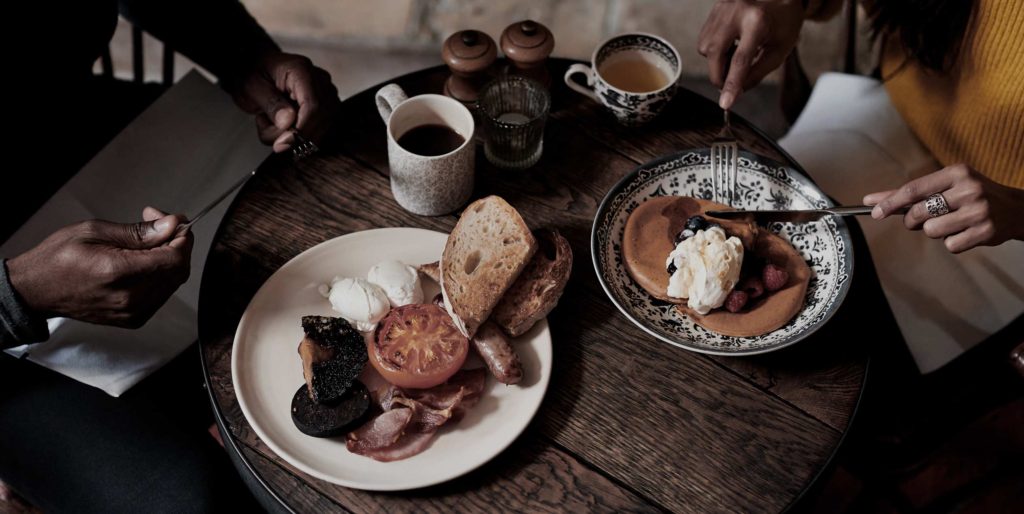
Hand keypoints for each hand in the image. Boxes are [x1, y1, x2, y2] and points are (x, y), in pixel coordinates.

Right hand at [6, 207, 193, 327]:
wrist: (37, 290)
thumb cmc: (57, 259)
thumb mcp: (94, 231)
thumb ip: (138, 232)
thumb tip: (170, 226)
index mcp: (119, 273)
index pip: (174, 258)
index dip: (180, 237)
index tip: (172, 222)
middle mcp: (130, 298)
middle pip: (178, 271)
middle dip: (177, 244)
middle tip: (160, 225)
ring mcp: (133, 312)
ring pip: (173, 283)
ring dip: (170, 259)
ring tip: (148, 242)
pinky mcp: (134, 319)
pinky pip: (162, 294)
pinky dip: (161, 275)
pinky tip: (144, 261)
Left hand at [230, 52, 339, 152]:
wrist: (254, 69)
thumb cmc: (252, 72)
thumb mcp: (251, 86)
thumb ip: (270, 103)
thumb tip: (289, 121)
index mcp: (300, 70)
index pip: (313, 105)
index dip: (301, 129)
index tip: (283, 143)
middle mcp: (318, 81)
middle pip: (321, 120)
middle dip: (294, 136)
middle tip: (269, 135)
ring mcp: (324, 95)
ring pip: (322, 129)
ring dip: (295, 137)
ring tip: (271, 125)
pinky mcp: (324, 108)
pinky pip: (319, 131)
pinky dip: (300, 137)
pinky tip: (282, 128)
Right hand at [698, 0, 804, 109]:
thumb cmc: (784, 22)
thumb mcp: (779, 50)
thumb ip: (758, 73)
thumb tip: (736, 92)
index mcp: (757, 21)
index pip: (740, 60)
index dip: (731, 84)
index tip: (725, 103)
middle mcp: (736, 11)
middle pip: (714, 54)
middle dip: (719, 75)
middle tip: (729, 84)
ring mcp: (722, 8)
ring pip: (705, 48)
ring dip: (716, 61)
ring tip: (735, 55)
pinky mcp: (715, 8)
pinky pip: (704, 38)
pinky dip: (714, 49)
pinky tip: (730, 45)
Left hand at [864, 164, 1023, 252]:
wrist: (1015, 208)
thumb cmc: (971, 195)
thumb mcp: (947, 184)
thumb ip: (911, 193)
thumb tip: (871, 201)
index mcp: (956, 173)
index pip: (913, 189)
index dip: (890, 202)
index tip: (874, 212)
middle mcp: (969, 189)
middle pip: (919, 213)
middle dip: (912, 221)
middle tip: (920, 220)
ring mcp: (979, 211)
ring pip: (932, 231)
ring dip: (934, 231)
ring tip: (951, 223)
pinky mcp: (986, 232)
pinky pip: (950, 245)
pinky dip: (952, 242)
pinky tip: (965, 232)